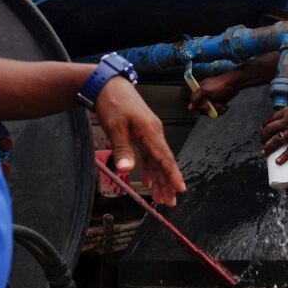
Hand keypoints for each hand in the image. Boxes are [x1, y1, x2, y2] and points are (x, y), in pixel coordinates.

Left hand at [94, 77, 185, 205]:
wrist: (108, 85)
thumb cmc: (113, 102)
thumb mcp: (115, 127)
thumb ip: (122, 150)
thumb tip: (127, 170)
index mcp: (151, 131)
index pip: (165, 158)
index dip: (173, 175)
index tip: (180, 189)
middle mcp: (154, 133)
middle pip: (164, 162)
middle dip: (168, 183)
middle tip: (170, 203)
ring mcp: (149, 133)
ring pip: (158, 160)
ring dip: (160, 179)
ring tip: (161, 198)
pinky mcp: (142, 133)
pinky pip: (150, 154)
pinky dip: (151, 169)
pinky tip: (150, 181)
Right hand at [187, 72, 237, 115]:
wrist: (234, 84)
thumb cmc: (220, 85)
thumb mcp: (206, 90)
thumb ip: (196, 98)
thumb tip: (190, 107)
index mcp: (199, 92)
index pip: (194, 104)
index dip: (200, 107)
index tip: (207, 107)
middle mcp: (204, 97)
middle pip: (202, 110)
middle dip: (211, 109)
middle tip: (217, 105)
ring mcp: (211, 100)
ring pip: (210, 112)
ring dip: (217, 110)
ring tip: (222, 105)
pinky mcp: (218, 103)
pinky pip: (217, 111)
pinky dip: (221, 110)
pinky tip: (225, 106)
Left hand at [258, 100, 287, 163]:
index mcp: (286, 112)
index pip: (270, 119)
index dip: (264, 127)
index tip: (263, 132)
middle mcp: (287, 121)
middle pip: (269, 130)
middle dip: (263, 138)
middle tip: (262, 143)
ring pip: (276, 140)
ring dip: (268, 148)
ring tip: (264, 153)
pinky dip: (283, 157)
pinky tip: (278, 162)